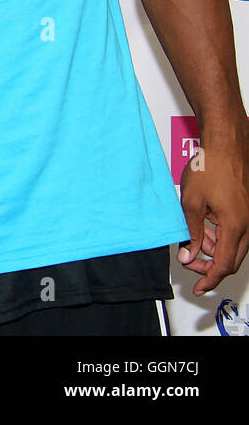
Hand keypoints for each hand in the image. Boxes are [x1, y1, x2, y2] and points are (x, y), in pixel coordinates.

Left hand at [178, 138, 248, 295]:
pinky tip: (204, 227)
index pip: (224, 265)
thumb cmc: (210, 166)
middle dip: (210, 265)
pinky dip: (220, 235)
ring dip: (215, 248)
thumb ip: (191, 233)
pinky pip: (237, 231)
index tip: (199, 287)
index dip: (209, 278)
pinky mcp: (248, 209)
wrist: (226, 144)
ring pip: (235, 245)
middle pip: (232, 259)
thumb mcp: (191, 203)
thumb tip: (188, 256)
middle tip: (190, 261)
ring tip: (194, 239)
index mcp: (236, 226)